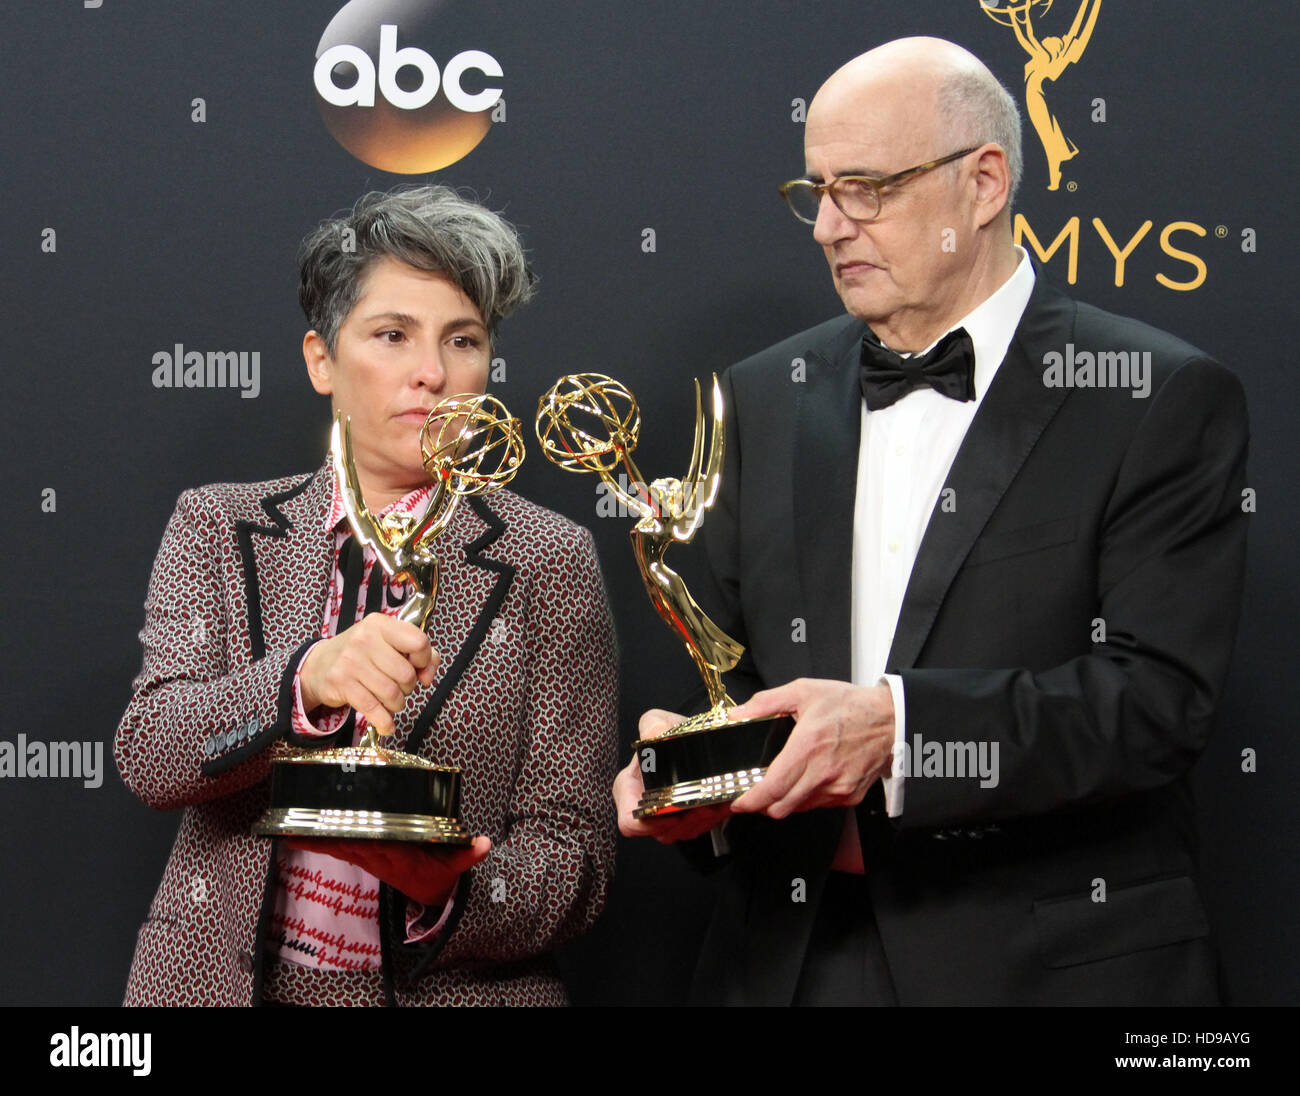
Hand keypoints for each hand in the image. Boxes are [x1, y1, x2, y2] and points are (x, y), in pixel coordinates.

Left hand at [282, 835, 491, 905]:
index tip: (342, 829)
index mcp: (400, 857)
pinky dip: (322, 844)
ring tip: (290, 831)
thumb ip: (470, 854)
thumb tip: (484, 844)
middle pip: (349, 846)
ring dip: (317, 841)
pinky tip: (299, 839)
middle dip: (325, 838)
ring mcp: (372, 860)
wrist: (434, 895)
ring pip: (341, 848)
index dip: (358, 839)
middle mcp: (382, 859)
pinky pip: (342, 850)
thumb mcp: (458, 864)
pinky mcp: (368, 858)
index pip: (377, 846)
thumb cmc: (442, 873)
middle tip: (298, 827)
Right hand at [299, 614, 438, 735]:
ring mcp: (351, 661)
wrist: (318, 665)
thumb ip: (418, 652)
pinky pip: (373, 709)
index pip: (418, 642)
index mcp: (380, 624)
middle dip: (408, 687)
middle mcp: (365, 639)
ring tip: (391, 701)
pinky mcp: (341, 683)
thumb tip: (428, 675)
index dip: (424, 660)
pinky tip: (387, 726)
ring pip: (392, 694)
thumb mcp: (387, 643)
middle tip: (399, 686)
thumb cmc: (361, 654)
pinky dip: (384, 722)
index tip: (418, 668)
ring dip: (396, 704)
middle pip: (406, 674)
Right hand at [614, 709, 732, 843]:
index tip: (670, 811)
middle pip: (661, 831)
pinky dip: (712, 818)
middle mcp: (645, 809)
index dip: (649, 823)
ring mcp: (665, 820)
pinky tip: (720, 802)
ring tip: (714, 802)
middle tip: (703, 805)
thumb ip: (652, 724)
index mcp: (629, 788)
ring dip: (701, 820)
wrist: (691, 738)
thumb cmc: (669, 734)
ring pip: (682, 833)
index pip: (630, 822)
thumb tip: (654, 732)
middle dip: (684, 821)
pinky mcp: (687, 823)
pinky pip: (699, 829)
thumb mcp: (658, 722)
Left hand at [729, 678, 893, 818]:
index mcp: (807, 748)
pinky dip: (808, 797)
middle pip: (781, 808)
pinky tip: (808, 779)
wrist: (890, 719)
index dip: (751, 801)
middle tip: (756, 794)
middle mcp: (822, 773)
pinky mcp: (850, 795)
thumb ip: (767, 702)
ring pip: (799, 808)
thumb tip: (739, 712)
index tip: (739, 803)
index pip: (772, 788)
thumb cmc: (850, 705)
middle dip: (763, 805)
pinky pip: (820, 805)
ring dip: (786, 801)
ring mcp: (838, 787)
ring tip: (783, 783)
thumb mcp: (804, 691)